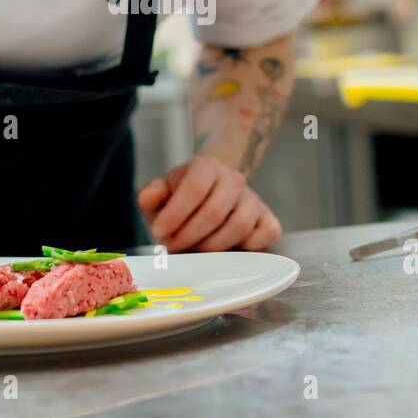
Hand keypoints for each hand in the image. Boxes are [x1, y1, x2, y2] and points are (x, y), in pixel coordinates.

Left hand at [138, 154, 281, 252]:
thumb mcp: (161, 194)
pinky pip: (264, 236)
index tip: (159, 231)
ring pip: (239, 227)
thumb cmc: (182, 200)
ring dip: (212, 245)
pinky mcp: (268, 220)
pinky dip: (245, 248)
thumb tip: (149, 197)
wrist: (209, 198)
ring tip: (195, 248)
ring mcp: (254, 200)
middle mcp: (234, 179)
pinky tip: (226, 250)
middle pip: (215, 212)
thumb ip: (151, 194)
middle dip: (189, 235)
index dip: (175, 213)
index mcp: (207, 166)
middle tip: (173, 246)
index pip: (195, 187)